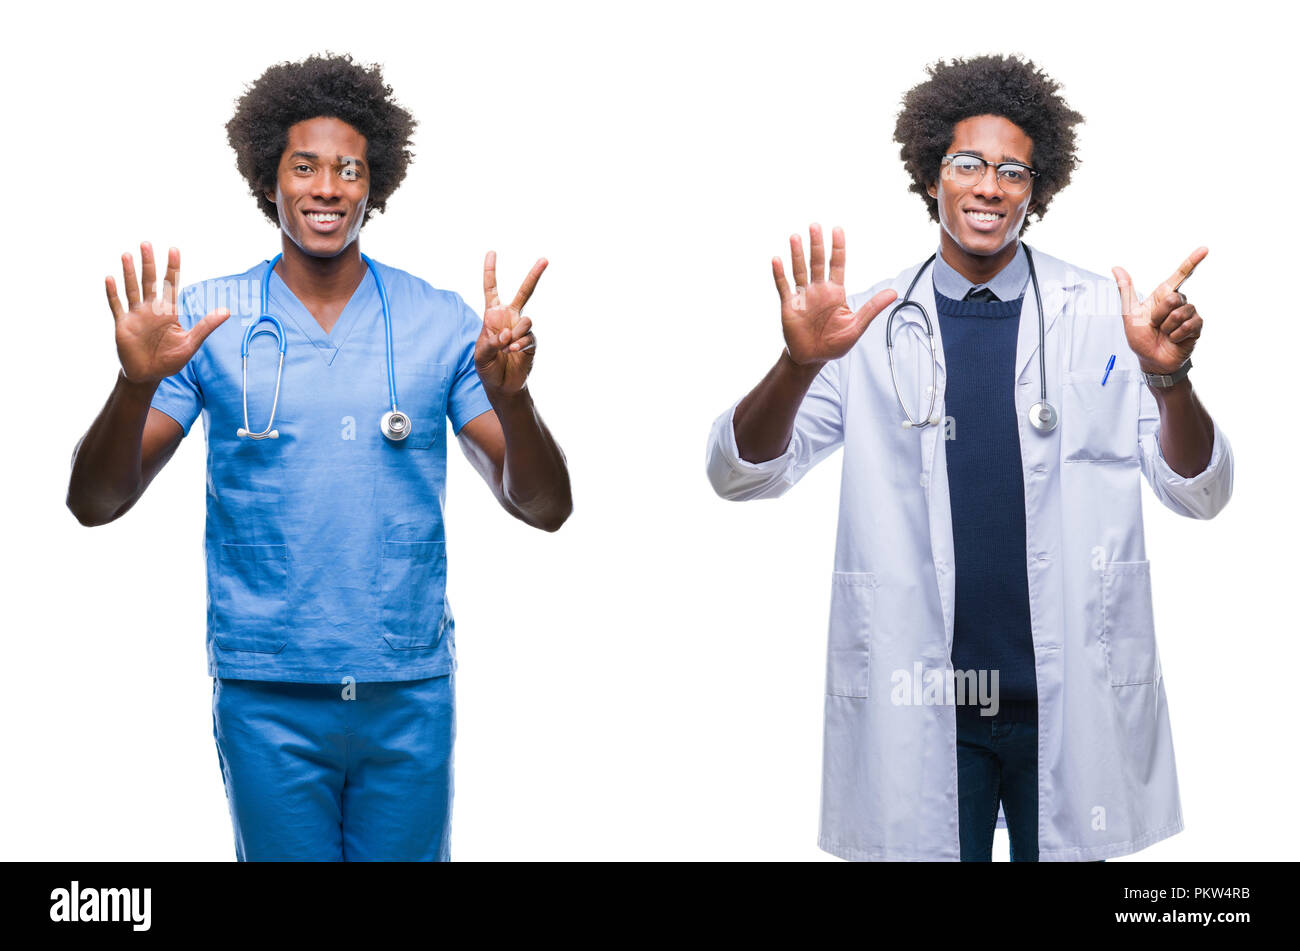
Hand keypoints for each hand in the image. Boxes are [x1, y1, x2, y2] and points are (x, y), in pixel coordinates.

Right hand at [106, 242, 228, 384]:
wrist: (148, 375)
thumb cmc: (170, 360)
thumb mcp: (191, 343)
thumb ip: (206, 326)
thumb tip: (226, 311)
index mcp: (168, 311)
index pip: (171, 284)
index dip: (172, 267)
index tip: (173, 249)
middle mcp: (151, 309)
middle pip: (149, 281)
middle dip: (148, 263)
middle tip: (146, 243)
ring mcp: (136, 315)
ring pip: (132, 289)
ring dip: (129, 273)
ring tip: (127, 255)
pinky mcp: (123, 325)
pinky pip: (117, 306)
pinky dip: (113, 293)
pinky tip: (110, 278)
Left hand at [475, 251, 544, 395]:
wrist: (502, 385)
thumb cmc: (487, 367)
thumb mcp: (481, 354)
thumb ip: (491, 342)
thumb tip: (507, 334)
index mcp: (493, 315)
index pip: (491, 289)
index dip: (490, 271)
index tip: (491, 252)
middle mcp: (510, 318)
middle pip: (524, 292)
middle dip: (534, 275)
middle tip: (545, 260)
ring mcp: (522, 329)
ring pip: (526, 320)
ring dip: (516, 332)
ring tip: (507, 346)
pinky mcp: (532, 342)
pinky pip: (529, 337)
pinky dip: (519, 343)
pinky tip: (512, 351)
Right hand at [772, 224, 896, 366]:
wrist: (813, 358)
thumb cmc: (834, 343)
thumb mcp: (856, 326)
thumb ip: (872, 308)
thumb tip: (894, 293)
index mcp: (835, 293)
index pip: (837, 265)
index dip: (837, 248)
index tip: (837, 230)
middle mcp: (818, 290)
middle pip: (817, 263)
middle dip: (816, 245)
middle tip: (815, 226)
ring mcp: (803, 297)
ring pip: (799, 270)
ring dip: (797, 254)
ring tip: (795, 237)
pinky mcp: (789, 306)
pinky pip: (784, 287)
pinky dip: (780, 274)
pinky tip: (777, 260)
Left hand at [1112, 247, 1206, 374]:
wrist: (1151, 360)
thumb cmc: (1140, 338)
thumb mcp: (1129, 313)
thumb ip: (1125, 290)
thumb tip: (1116, 268)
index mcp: (1163, 296)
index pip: (1180, 275)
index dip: (1192, 261)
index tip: (1204, 249)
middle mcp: (1178, 302)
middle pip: (1173, 297)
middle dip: (1159, 315)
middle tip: (1155, 325)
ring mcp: (1189, 314)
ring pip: (1180, 312)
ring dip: (1166, 327)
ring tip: (1164, 333)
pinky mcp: (1196, 327)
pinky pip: (1188, 325)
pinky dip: (1175, 335)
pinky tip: (1173, 340)